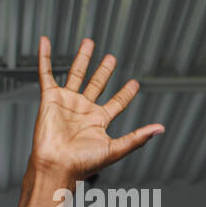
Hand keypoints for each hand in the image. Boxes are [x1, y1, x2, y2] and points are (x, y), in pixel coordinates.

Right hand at [29, 37, 163, 180]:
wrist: (57, 165)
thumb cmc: (84, 163)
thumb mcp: (116, 149)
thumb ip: (138, 137)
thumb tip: (161, 128)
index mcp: (100, 120)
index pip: (117, 102)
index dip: (126, 93)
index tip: (135, 83)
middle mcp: (84, 109)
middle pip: (97, 84)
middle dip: (105, 70)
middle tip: (112, 58)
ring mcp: (67, 102)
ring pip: (76, 74)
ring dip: (83, 59)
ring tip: (90, 43)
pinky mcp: (50, 97)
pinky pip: (46, 73)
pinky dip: (44, 57)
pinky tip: (45, 42)